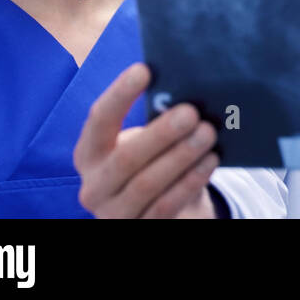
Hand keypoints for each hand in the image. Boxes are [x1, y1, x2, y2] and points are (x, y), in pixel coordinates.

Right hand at [74, 63, 220, 217]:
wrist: (162, 212)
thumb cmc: (154, 162)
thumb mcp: (147, 143)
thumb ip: (156, 121)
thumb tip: (184, 92)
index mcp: (89, 153)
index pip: (99, 120)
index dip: (120, 94)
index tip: (144, 70)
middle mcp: (93, 186)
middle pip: (126, 158)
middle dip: (161, 133)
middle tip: (192, 112)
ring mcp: (113, 213)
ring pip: (147, 184)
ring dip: (181, 157)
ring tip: (207, 134)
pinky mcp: (138, 230)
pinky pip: (165, 206)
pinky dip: (190, 181)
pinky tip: (209, 161)